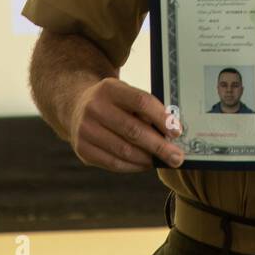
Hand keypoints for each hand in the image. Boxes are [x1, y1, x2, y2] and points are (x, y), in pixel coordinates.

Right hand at [69, 79, 185, 171]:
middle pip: (133, 130)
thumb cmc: (113, 102)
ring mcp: (86, 130)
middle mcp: (94, 107)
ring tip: (163, 161)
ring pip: (124, 150)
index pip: (141, 102)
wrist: (76, 107)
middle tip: (177, 157)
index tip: (177, 132)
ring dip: (147, 159)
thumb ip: (145, 109)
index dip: (162, 118)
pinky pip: (113, 163)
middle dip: (159, 146)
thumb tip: (171, 132)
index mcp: (110, 88)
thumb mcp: (126, 94)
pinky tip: (145, 164)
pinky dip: (133, 166)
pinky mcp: (83, 149)